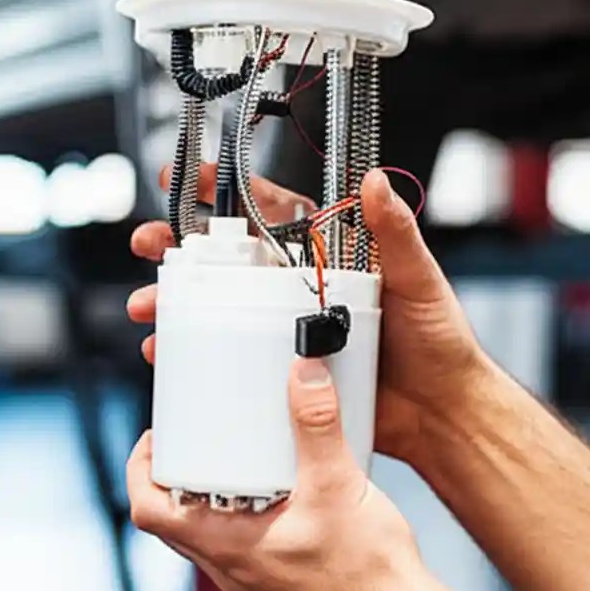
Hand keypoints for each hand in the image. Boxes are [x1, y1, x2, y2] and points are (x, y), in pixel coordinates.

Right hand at [127, 164, 490, 472]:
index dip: (226, 191)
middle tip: (148, 244)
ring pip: (221, 305)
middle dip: (181, 247)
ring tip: (148, 308)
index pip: (271, 211)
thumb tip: (376, 182)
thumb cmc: (438, 342)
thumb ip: (395, 233)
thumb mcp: (417, 279)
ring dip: (178, 302)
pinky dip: (196, 352)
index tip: (187, 177)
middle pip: (230, 257)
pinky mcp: (286, 370)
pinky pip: (233, 356)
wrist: (442, 413)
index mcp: (330, 256)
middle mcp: (304, 288)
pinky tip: (168, 354)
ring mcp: (291, 329)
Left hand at [127, 358, 435, 590]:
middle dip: (176, 475)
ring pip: (208, 534)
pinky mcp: (278, 583)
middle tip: (193, 437)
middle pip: (173, 520)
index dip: (140, 469)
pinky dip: (243, 514)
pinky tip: (279, 491)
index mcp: (229, 548)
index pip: (149, 511)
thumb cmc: (370, 575)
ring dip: (209, 495)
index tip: (157, 435)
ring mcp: (253, 581)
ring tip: (234, 456)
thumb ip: (318, 425)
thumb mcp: (339, 485)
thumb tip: (304, 373)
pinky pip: (242, 545)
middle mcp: (232, 570)